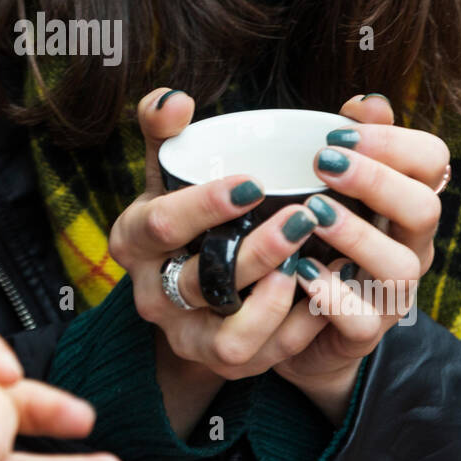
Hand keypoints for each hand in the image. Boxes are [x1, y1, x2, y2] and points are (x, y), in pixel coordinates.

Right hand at [109, 88, 319, 388]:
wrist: (185, 289)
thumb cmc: (182, 215)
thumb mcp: (165, 171)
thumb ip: (164, 128)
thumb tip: (175, 98)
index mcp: (134, 240)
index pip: (160, 225)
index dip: (203, 206)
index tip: (251, 182)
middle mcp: (153, 295)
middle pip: (199, 281)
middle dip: (254, 252)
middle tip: (302, 218)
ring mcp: (187, 336)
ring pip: (230, 336)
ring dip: (275, 303)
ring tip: (312, 264)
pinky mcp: (223, 362)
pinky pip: (263, 358)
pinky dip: (298, 329)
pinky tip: (326, 290)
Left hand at [270, 93, 447, 423]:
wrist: (301, 324)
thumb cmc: (318, 241)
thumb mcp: (331, 189)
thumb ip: (352, 144)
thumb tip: (368, 100)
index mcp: (406, 203)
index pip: (434, 162)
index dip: (394, 142)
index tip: (340, 132)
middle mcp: (411, 246)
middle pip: (426, 208)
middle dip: (376, 180)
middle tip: (323, 162)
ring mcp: (393, 293)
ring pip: (399, 266)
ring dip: (355, 235)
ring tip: (313, 214)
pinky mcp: (364, 333)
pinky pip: (360, 319)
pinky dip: (331, 292)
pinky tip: (299, 269)